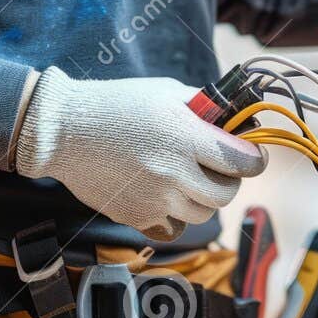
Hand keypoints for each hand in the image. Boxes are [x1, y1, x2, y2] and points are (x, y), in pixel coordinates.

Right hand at [15, 68, 265, 240]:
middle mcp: (174, 172)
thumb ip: (205, 107)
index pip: (243, 162)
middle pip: (226, 194)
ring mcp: (155, 199)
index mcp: (185, 137)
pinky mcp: (138, 217)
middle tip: (218, 168)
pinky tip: (161, 192)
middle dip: (229, 181)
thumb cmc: (115, 105)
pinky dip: (175, 212)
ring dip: (201, 197)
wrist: (63, 131)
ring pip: (202, 213)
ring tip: (184, 177)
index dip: (254, 159)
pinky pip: (175, 225)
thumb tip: (238, 119)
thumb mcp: (165, 92)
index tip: (252, 155)